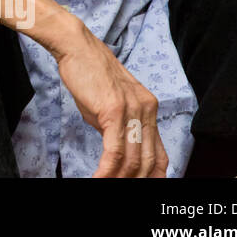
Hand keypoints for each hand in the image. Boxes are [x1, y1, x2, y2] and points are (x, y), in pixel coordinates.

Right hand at [55, 28, 168, 176]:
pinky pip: (114, 151)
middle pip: (148, 161)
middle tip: (119, 189)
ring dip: (118, 179)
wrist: (77, 48)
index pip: (159, 153)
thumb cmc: (89, 73)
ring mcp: (133, 111)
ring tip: (104, 185)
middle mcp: (146, 111)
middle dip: (135, 181)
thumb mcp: (109, 104)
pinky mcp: (114, 111)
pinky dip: (106, 170)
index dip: (153, 176)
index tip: (141, 185)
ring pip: (132, 160)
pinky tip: (97, 178)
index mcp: (148, 109)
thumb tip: (114, 149)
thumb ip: (117, 126)